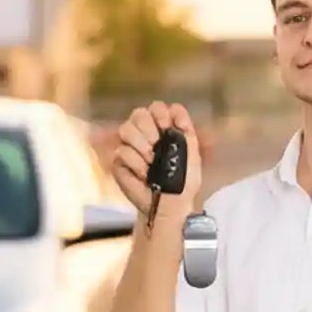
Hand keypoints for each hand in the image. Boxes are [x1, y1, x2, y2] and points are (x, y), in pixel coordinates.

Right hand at [111, 102, 203, 221]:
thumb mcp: (192, 152)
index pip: (156, 107)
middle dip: (149, 129)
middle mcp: (144, 134)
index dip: (161, 114)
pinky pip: (121, 151)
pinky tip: (145, 174)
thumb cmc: (183, 180)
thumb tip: (175, 110)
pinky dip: (136, 163)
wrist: (171, 205)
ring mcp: (130, 147)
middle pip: (138, 114)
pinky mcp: (119, 162)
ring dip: (141, 145)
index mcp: (162, 128)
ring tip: (151, 161)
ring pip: (125, 129)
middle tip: (157, 146)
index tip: (167, 128)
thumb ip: (185, 129)